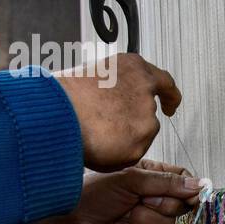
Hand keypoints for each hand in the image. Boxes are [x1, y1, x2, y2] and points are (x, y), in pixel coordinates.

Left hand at [27, 160, 201, 223]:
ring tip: (121, 214)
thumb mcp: (130, 180)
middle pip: (178, 206)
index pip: (183, 181)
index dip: (189, 190)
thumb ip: (166, 182)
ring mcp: (147, 218)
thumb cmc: (93, 192)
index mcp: (152, 176)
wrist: (69, 220)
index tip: (191, 196)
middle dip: (158, 205)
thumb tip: (199, 185)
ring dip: (141, 220)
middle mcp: (153, 196)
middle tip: (137, 200)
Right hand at [53, 53, 181, 171]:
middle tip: (113, 128)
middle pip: (149, 113)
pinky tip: (97, 146)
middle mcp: (144, 90)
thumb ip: (115, 86)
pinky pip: (132, 153)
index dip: (169, 96)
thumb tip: (118, 99)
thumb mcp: (93, 75)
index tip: (171, 105)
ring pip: (140, 134)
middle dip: (134, 123)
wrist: (53, 113)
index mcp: (133, 68)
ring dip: (123, 138)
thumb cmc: (62, 95)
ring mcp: (145, 116)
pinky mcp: (140, 141)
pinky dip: (117, 155)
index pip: (164, 81)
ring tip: (93, 133)